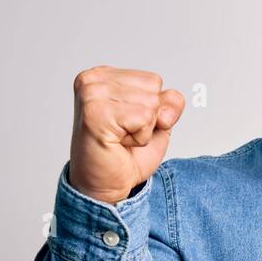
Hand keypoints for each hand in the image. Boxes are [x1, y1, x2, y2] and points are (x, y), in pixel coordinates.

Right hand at [69, 66, 185, 202]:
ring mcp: (92, 94)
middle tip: (123, 134)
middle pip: (153, 89)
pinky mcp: (96, 112)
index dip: (151, 109)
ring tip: (119, 139)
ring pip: (150, 103)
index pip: (153, 81)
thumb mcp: (157, 123)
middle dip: (147, 119)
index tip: (126, 125)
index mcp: (104, 76)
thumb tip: (169, 104)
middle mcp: (93, 81)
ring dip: (142, 130)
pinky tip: (118, 143)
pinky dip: (138, 138)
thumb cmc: (125, 155)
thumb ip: (169, 103)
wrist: (106, 185)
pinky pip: (144, 118)